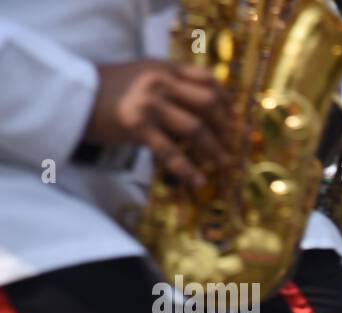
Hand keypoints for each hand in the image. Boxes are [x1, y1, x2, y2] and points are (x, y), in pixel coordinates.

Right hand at [85, 61, 230, 189]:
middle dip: (225, 128)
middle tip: (233, 146)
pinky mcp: (136, 126)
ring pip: (195, 129)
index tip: (235, 119)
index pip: (207, 80)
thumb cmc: (109, 90)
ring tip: (225, 165)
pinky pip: (170, 151)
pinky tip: (200, 181)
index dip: (226, 101)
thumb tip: (208, 112)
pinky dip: (188, 169)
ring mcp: (148, 103)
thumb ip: (172, 85)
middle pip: (208, 104)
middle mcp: (159, 81)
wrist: (71, 96)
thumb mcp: (143, 75)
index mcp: (164, 67)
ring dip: (215, 150)